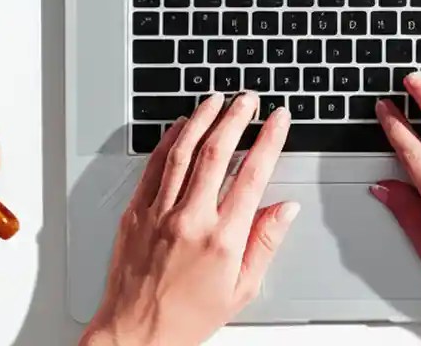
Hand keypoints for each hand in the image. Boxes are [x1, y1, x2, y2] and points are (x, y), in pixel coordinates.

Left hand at [82, 93, 298, 345]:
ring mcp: (158, 213)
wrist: (136, 335)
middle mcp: (190, 219)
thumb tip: (285, 208)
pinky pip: (153, 167)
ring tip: (217, 99)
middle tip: (249, 99)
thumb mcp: (241, 289)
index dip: (270, 140)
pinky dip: (167, 141)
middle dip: (237, 118)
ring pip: (182, 152)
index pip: (253, 174)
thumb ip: (265, 242)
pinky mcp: (134, 213)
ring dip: (202, 119)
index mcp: (222, 239)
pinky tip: (180, 126)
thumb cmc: (187, 318)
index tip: (279, 119)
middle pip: (217, 152)